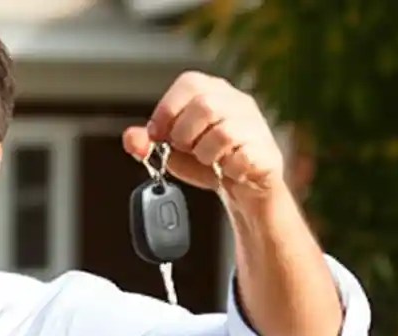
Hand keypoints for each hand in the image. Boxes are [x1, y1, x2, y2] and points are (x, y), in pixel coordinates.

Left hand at [123, 70, 286, 205]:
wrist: (242, 189)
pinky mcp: (266, 151)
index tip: (158, 134)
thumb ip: (147, 143)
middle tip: (187, 149)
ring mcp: (256, 125)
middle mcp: (238, 102)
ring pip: (223, 132)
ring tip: (210, 160)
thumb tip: (131, 137)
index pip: (190, 83)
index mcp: (213, 92)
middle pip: (205, 105)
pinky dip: (226, 169)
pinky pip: (241, 157)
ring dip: (205, 154)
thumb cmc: (207, 162)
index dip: (168, 109)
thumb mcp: (170, 151)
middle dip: (185, 134)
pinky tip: (228, 170)